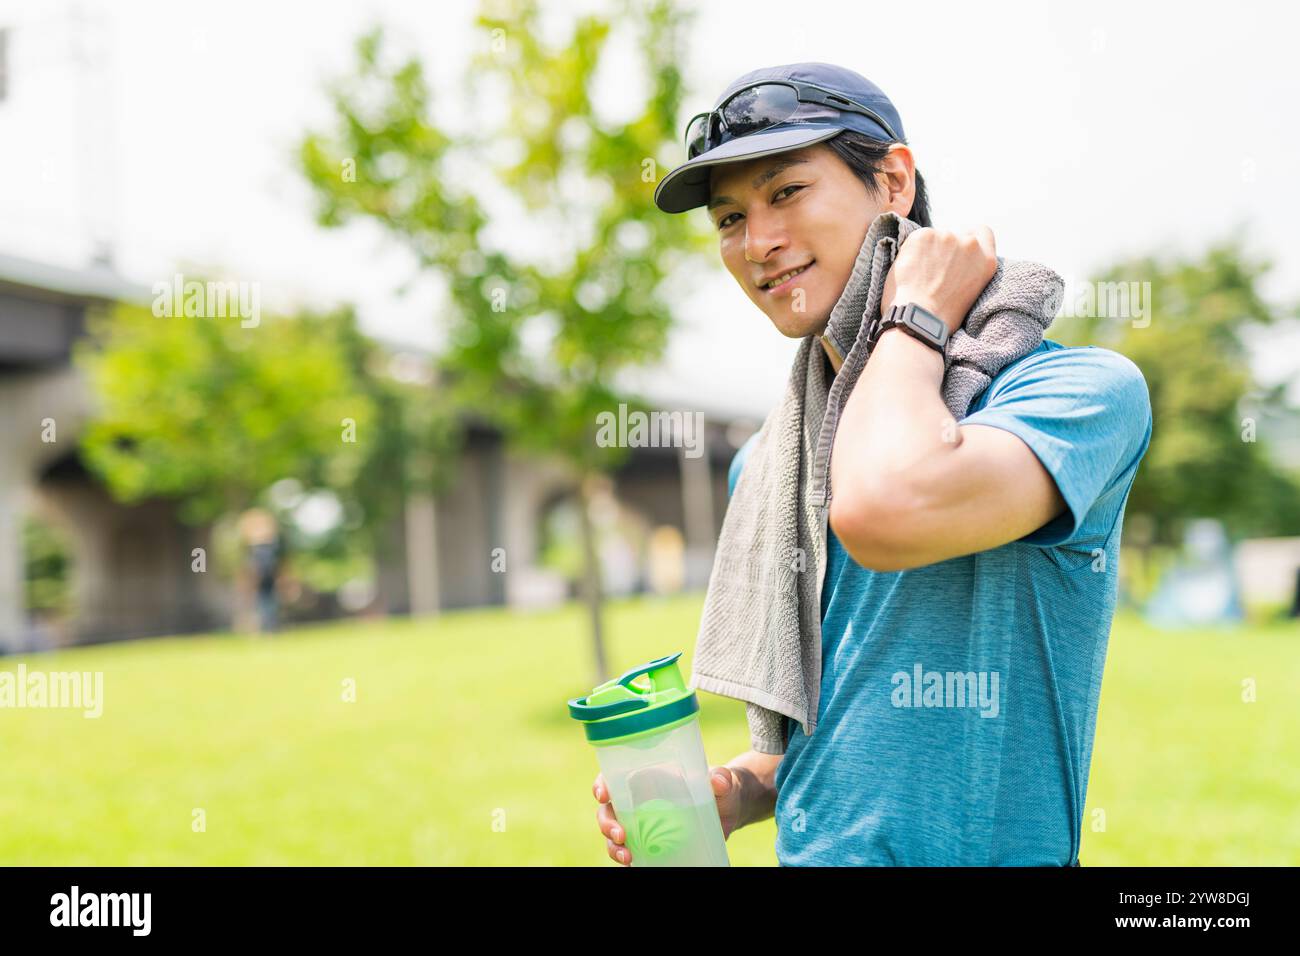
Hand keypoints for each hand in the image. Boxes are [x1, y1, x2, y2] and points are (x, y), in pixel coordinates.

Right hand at [593, 767, 745, 865]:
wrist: (731, 813)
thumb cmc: (723, 789)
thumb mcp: (725, 782)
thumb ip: (722, 779)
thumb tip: (718, 780)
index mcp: (648, 777)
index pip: (614, 777)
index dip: (602, 784)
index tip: (603, 795)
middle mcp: (639, 800)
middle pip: (609, 810)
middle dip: (606, 823)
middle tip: (620, 836)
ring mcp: (643, 823)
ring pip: (615, 834)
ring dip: (613, 846)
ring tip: (627, 857)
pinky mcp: (652, 843)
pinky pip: (631, 851)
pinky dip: (627, 860)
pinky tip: (633, 866)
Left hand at [880, 225, 997, 335]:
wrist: (920, 318)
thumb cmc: (940, 316)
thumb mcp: (970, 292)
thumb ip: (968, 268)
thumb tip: (952, 260)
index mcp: (987, 261)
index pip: (982, 232)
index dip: (968, 236)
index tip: (956, 246)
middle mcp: (971, 244)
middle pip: (954, 235)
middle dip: (942, 249)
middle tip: (930, 271)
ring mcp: (948, 237)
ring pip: (933, 238)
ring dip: (925, 251)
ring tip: (918, 276)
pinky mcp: (924, 235)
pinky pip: (915, 240)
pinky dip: (910, 252)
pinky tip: (908, 271)